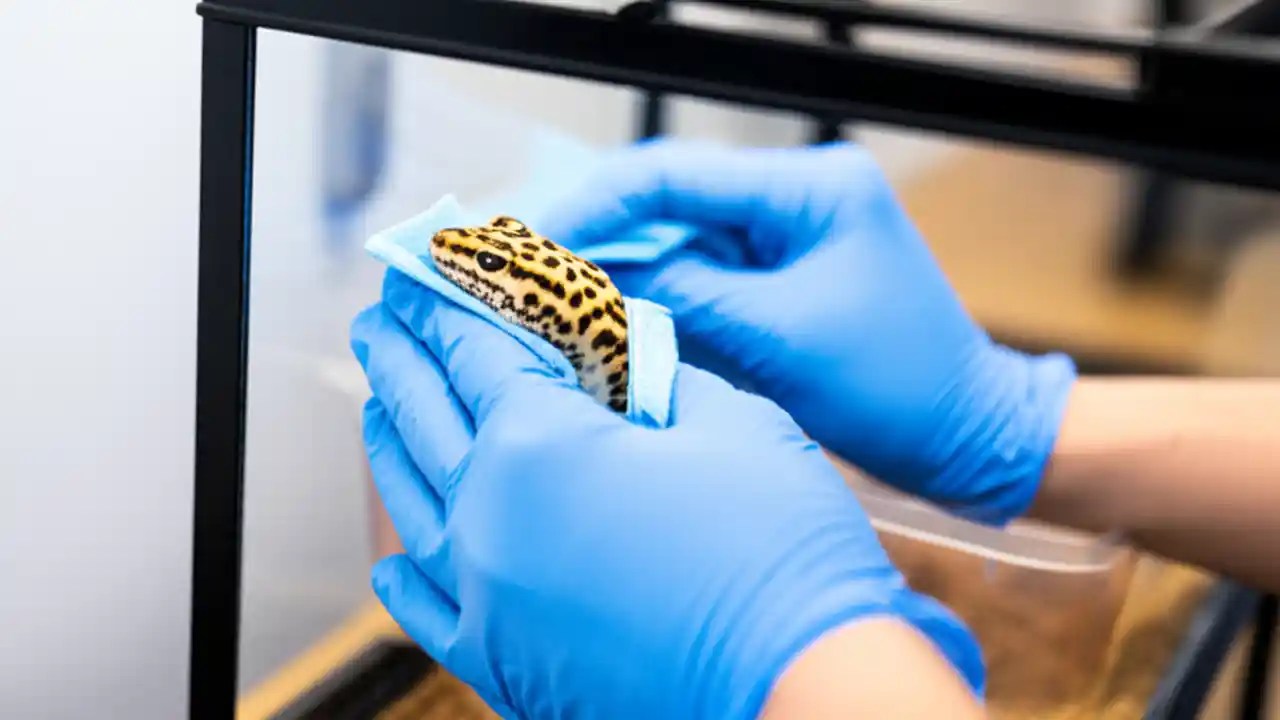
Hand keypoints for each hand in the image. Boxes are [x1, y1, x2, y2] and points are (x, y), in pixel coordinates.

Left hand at [350, 269, 983, 718]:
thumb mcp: (730, 423)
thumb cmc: (777, 550)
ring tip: (379, 405)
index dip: (445, 300)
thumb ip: (659, 377)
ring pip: (410, 501)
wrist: (796, 688)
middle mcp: (487, 515)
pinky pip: (422, 611)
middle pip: (421, 413)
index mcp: (538, 443)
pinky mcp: (499, 662)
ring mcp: (483, 595)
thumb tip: (624, 356)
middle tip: (381, 320)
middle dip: (399, 356)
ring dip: (389, 442)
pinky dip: (403, 573)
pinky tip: (393, 557)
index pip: (472, 348)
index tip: (420, 270)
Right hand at [540, 140, 1076, 524]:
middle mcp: (795, 200)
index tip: (538, 244)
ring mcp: (787, 242)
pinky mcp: (781, 284)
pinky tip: (610, 326)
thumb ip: (686, 300)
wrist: (967, 437)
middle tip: (530, 274)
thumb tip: (596, 284)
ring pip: (681, 247)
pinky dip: (659, 306)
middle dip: (603, 240)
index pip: (676, 178)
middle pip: (672, 206)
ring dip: (626, 276)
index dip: (598, 208)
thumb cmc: (898, 387)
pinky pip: (704, 284)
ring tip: (556, 303)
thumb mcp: (781, 340)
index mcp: (811, 188)